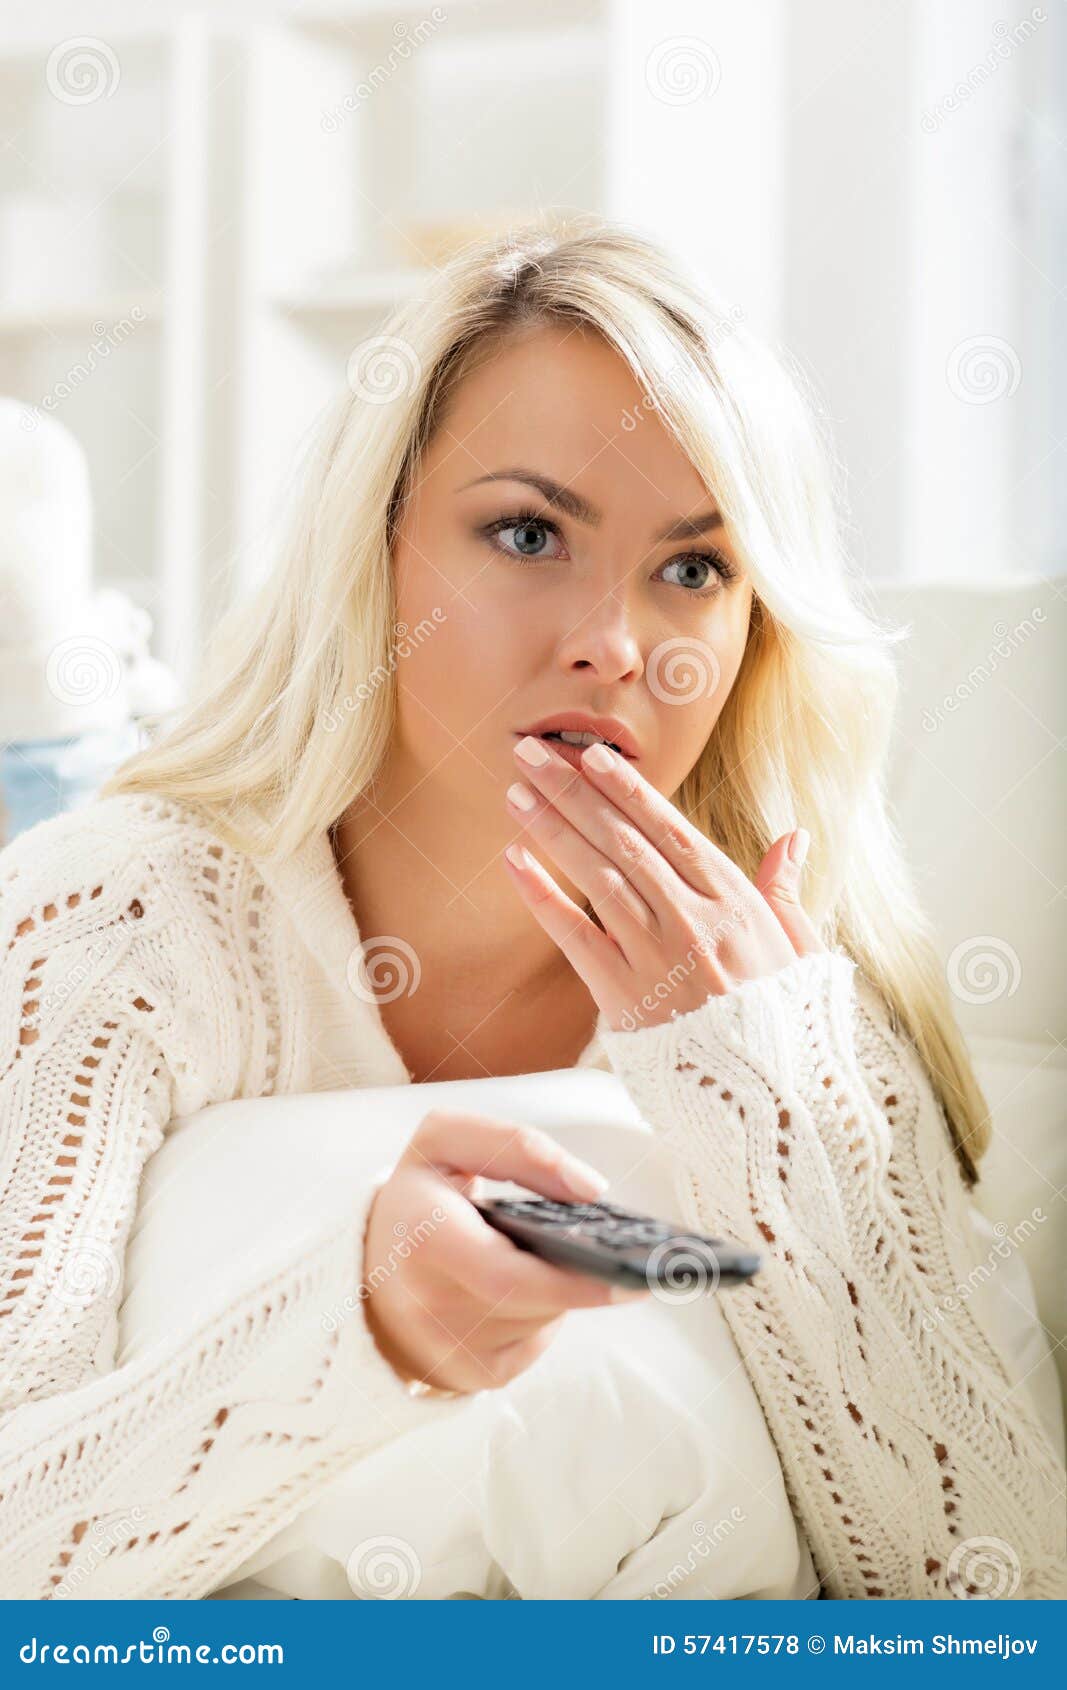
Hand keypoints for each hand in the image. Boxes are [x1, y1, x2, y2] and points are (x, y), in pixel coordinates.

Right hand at [363, 1110, 646, 1392]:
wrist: (365, 1266)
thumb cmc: (417, 1197)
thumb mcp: (445, 1141)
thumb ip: (517, 1144)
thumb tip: (590, 1190)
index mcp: (423, 1240)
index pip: (509, 1277)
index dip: (574, 1282)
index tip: (627, 1273)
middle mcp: (428, 1307)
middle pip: (536, 1303)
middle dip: (580, 1280)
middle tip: (624, 1261)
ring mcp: (446, 1351)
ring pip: (541, 1321)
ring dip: (557, 1290)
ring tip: (541, 1256)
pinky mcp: (467, 1376)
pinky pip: (533, 1342)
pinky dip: (541, 1313)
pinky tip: (521, 1289)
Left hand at [503, 735, 826, 1032]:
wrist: (774, 1098)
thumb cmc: (789, 1024)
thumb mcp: (801, 950)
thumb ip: (786, 891)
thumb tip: (794, 839)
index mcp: (735, 901)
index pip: (670, 829)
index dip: (626, 789)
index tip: (592, 755)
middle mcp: (692, 919)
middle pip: (622, 841)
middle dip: (573, 792)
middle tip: (531, 753)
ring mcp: (655, 956)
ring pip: (595, 876)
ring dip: (551, 829)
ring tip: (515, 792)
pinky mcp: (623, 997)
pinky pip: (573, 936)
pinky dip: (540, 895)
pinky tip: (513, 860)